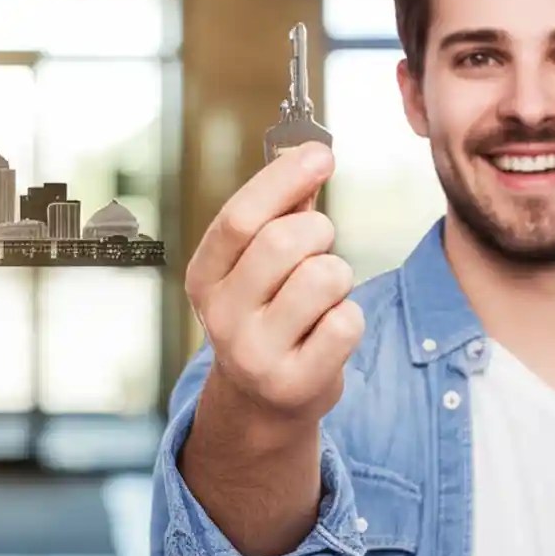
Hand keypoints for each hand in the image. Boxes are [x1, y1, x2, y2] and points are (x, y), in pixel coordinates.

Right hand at [184, 142, 364, 423]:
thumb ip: (280, 213)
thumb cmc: (268, 314)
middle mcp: (221, 316)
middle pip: (284, 241)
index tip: (321, 154)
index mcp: (205, 277)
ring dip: (338, 275)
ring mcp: (255, 353)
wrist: (261, 402)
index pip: (240, 218)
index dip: (283, 178)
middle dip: (319, 230)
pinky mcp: (294, 382)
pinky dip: (349, 317)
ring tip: (324, 295)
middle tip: (321, 245)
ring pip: (323, 277)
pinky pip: (346, 322)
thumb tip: (310, 155)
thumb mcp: (256, 267)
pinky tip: (329, 331)